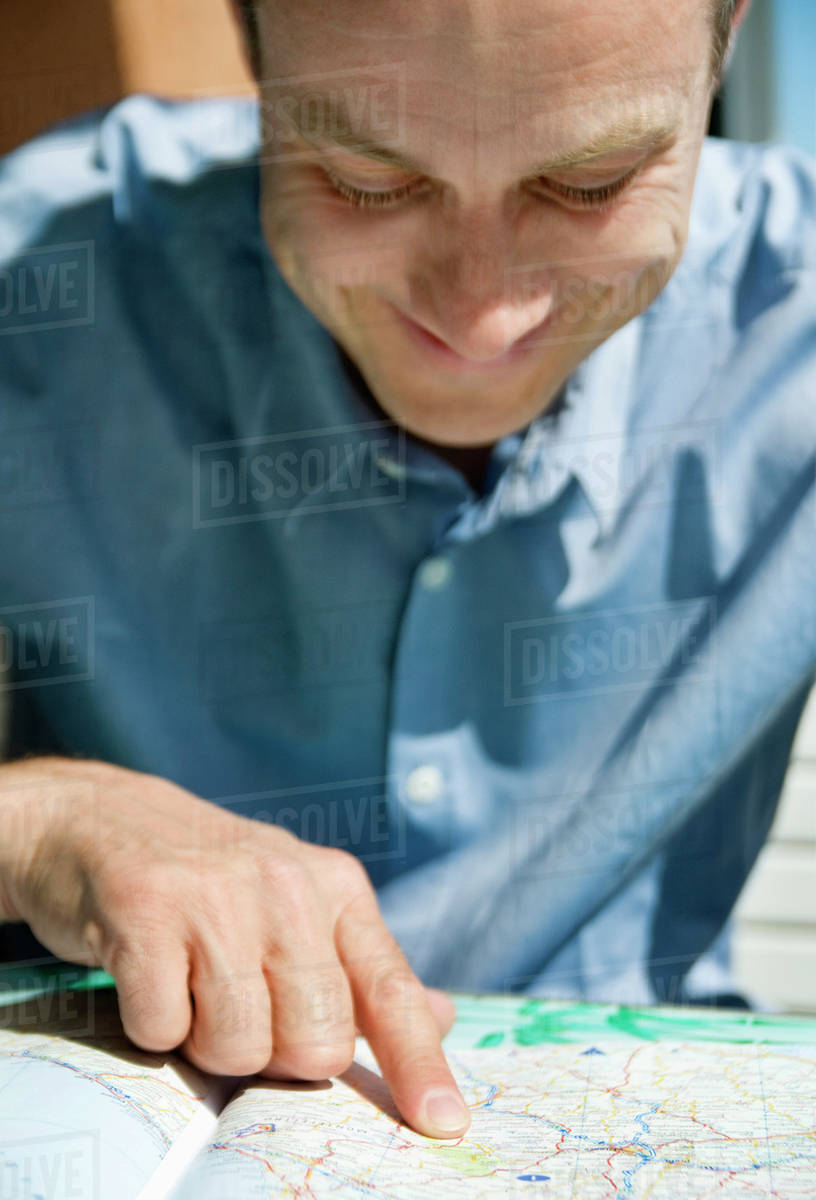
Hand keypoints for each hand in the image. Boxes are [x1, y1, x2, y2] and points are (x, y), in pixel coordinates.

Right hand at [0, 757, 469, 1137]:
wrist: (99, 818)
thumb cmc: (208, 879)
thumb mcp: (297, 903)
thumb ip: (361, 967)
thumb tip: (442, 1019)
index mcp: (335, 886)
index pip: (389, 989)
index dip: (419, 1063)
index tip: (444, 1124)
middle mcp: (286, 883)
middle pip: (317, 1043)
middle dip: (277, 1053)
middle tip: (242, 1004)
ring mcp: (216, 894)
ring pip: (242, 1047)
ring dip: (208, 1042)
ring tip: (191, 981)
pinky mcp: (146, 910)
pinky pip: (164, 1032)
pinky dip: (151, 1025)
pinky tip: (147, 971)